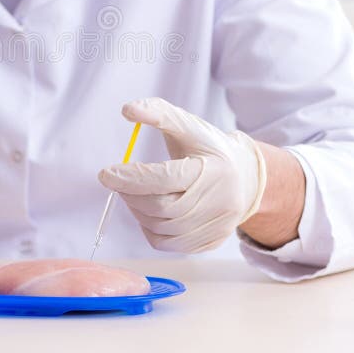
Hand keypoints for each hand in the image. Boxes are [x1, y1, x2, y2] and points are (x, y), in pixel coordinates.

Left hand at [98, 97, 266, 252]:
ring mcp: (216, 225)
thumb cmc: (210, 148)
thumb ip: (159, 113)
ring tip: (131, 194)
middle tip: (117, 182)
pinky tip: (147, 212)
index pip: (166, 178)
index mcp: (213, 169)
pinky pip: (169, 244)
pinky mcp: (210, 241)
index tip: (106, 174)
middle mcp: (219, 201)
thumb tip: (127, 109)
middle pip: (163, 207)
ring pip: (163, 228)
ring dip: (137, 212)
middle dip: (131, 195)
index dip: (132, 178)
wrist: (247, 177)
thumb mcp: (189, 125)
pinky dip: (149, 229)